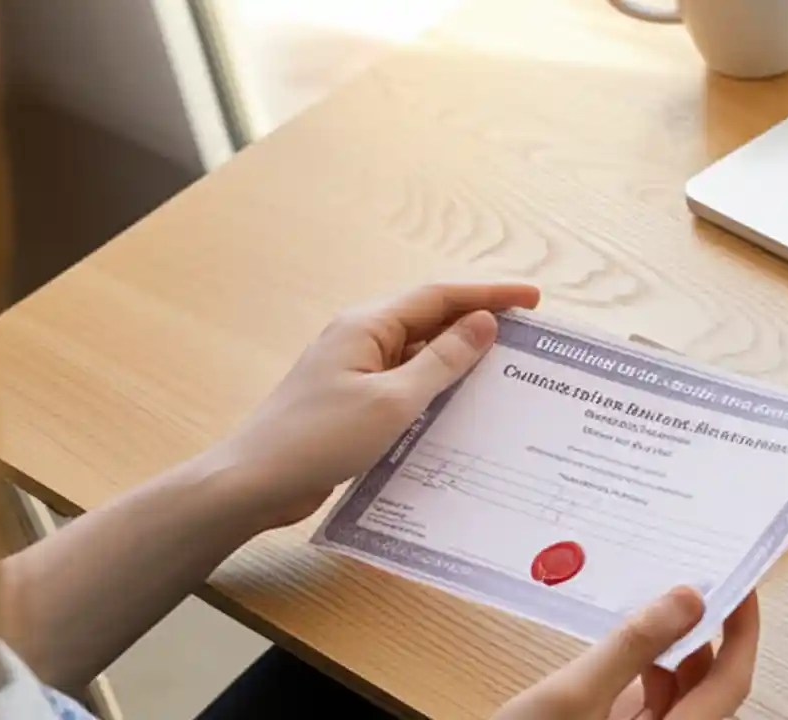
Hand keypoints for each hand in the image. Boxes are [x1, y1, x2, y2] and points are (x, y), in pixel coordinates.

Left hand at [210, 282, 539, 528]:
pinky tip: (460, 409)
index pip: (440, 297)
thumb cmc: (318, 440)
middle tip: (527, 336)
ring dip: (459, 359)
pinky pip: (405, 384)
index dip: (490, 296)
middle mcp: (361, 339)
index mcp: (368, 326)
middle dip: (479, 322)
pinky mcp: (352, 401)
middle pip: (431, 320)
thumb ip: (441, 362)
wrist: (253, 484)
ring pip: (419, 354)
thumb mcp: (393, 402)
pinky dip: (436, 388)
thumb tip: (481, 324)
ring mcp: (354, 370)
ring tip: (505, 371)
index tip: (534, 300)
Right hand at [493, 588, 759, 719]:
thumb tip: (687, 601)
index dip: (742, 633)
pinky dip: (647, 667)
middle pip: (709, 687)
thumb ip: (631, 646)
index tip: (741, 588)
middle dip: (705, 634)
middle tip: (695, 583)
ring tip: (655, 606)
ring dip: (674, 650)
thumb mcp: (573, 694)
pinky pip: (653, 701)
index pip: (731, 683)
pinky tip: (627, 643)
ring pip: (681, 693)